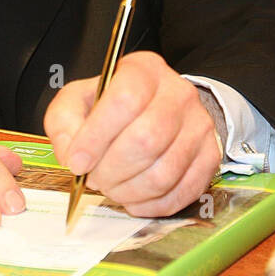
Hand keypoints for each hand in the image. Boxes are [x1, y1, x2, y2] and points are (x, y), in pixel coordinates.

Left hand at [45, 51, 220, 216]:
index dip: (95, 138)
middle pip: (146, 140)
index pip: (124, 101)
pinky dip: (152, 205)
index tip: (77, 161)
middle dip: (111, 171)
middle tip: (95, 179)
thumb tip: (72, 155)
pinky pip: (182, 192)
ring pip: (163, 172)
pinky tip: (134, 198)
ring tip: (113, 188)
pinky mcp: (209, 156)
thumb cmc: (114, 107)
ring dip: (129, 191)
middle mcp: (178, 93)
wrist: (158, 109)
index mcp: (144, 70)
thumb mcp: (79, 100)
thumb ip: (65, 122)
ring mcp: (199, 125)